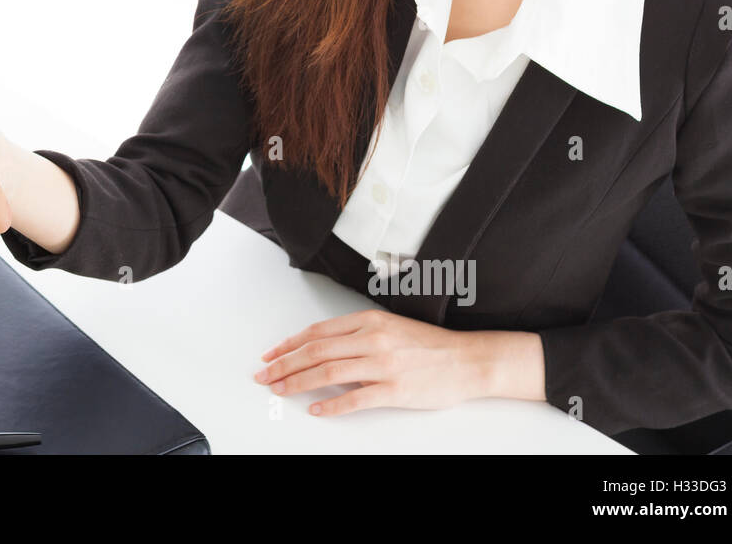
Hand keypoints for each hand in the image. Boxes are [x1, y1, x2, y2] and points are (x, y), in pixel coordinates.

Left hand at [253, 309, 501, 415]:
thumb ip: (356, 336)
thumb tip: (321, 350)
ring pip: (327, 373)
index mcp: (369, 321)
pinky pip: (354, 399)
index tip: (271, 355)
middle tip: (263, 375)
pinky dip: (331, 405)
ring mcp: (383, 365)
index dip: (289, 344)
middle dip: (283, 364)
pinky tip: (315, 409)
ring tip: (280, 390)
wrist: (468, 360)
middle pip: (315, 352)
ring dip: (297, 383)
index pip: (317, 332)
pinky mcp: (394, 389)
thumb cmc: (429, 346)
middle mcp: (372, 339)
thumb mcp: (389, 328)